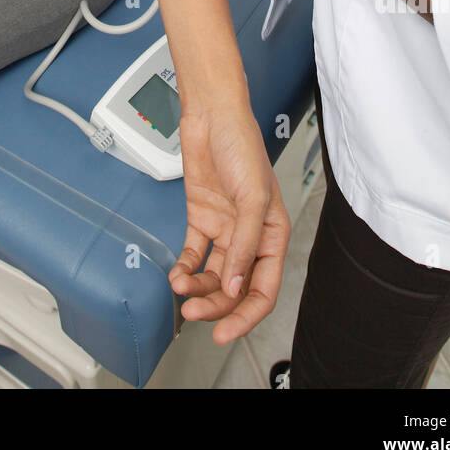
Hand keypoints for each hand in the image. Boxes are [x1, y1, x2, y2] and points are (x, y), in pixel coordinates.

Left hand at [171, 98, 291, 342]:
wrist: (212, 116)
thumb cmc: (242, 145)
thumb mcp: (252, 198)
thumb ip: (246, 244)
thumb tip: (237, 286)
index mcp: (273, 234)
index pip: (264, 288)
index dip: (246, 315)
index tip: (225, 333)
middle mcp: (250, 236)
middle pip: (235, 288)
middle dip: (216, 305)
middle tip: (194, 315)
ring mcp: (225, 229)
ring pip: (213, 276)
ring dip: (197, 288)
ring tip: (181, 291)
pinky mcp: (202, 219)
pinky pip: (194, 255)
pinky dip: (185, 269)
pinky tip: (176, 275)